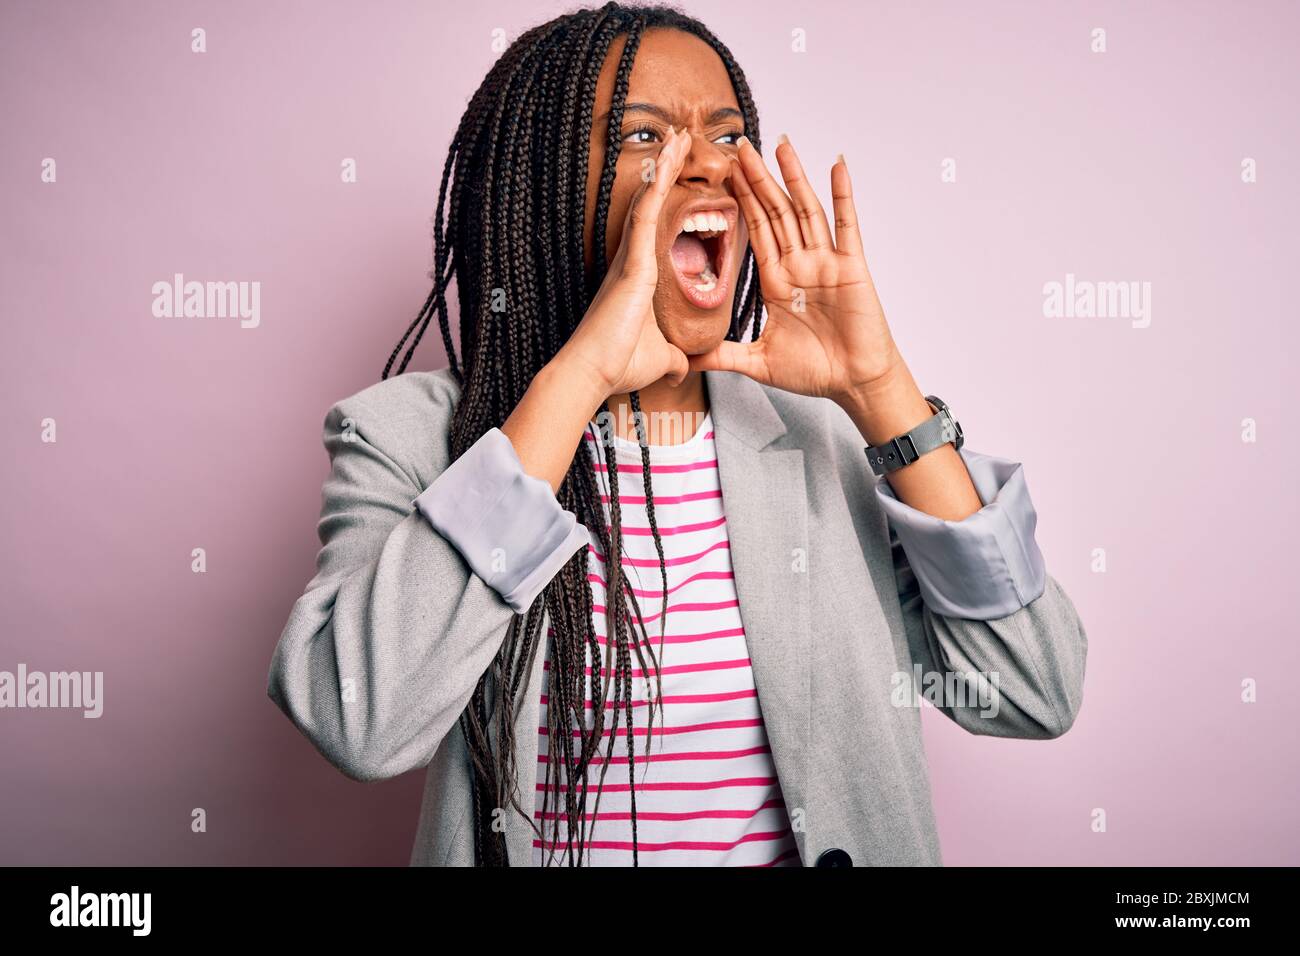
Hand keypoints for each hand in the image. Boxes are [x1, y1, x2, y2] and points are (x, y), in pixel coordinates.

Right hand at [555, 125, 691, 403]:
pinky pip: (646, 214)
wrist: (593, 373)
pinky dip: (657, 186)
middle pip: (651, 203)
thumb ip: (672, 358)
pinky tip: (667, 159)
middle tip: (679, 137)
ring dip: (664, 167)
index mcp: (638, 277)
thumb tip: (683, 367)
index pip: (657, 226)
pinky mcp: (632, 263)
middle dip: (665, 170)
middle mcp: (631, 261)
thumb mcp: (659, 359)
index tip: (678, 172)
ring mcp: (630, 258)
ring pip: (649, 200)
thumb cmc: (618, 366)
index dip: (666, 198)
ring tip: (678, 135)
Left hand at [689, 135, 908, 408]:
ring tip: (779, 144)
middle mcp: (800, 264)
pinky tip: (837, 166)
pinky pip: (846, 226)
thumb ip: (724, 355)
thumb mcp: (759, 362)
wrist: (853, 384)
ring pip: (805, 210)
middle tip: (740, 145)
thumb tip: (690, 361)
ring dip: (793, 176)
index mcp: (777, 281)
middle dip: (758, 178)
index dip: (740, 201)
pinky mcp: (851, 268)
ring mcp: (825, 262)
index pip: (755, 230)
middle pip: (775, 211)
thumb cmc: (814, 371)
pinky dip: (843, 195)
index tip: (725, 173)